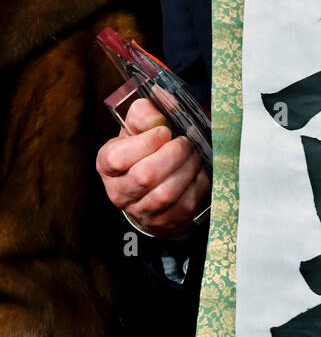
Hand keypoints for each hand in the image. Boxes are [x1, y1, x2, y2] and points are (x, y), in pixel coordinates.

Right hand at [96, 96, 209, 238]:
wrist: (151, 185)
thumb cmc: (143, 150)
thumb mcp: (137, 127)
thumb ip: (143, 114)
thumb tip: (156, 119)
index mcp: (106, 165)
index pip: (118, 158)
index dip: (146, 142)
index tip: (164, 131)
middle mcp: (119, 192)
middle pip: (145, 176)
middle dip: (173, 154)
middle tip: (185, 142)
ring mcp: (141, 211)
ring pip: (166, 193)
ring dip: (187, 169)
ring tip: (193, 155)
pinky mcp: (164, 222)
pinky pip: (185, 206)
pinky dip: (197, 185)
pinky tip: (198, 172)